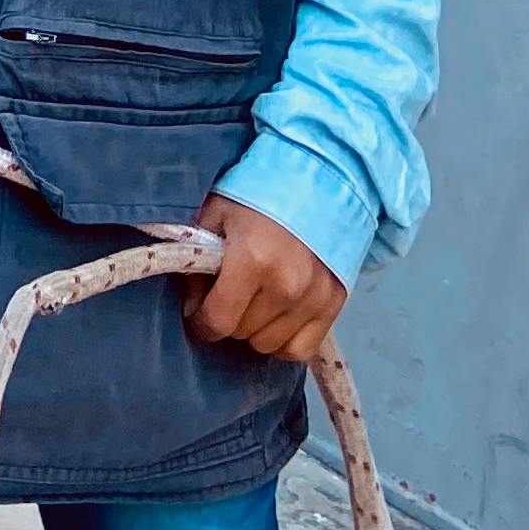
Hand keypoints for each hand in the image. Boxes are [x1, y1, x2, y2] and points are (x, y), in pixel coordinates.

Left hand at [184, 195, 346, 361]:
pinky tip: (276, 319)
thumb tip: (193, 306)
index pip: (217, 321)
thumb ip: (197, 262)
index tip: (198, 310)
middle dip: (227, 318)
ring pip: (269, 345)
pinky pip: (301, 349)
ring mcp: (314, 298)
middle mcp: (286, 286)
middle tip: (229, 293)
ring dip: (255, 328)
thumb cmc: (257, 195)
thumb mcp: (215, 216)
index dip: (200, 321)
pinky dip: (284, 341)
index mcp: (252, 260)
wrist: (318, 180)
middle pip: (241, 333)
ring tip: (254, 300)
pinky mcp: (335, 304)